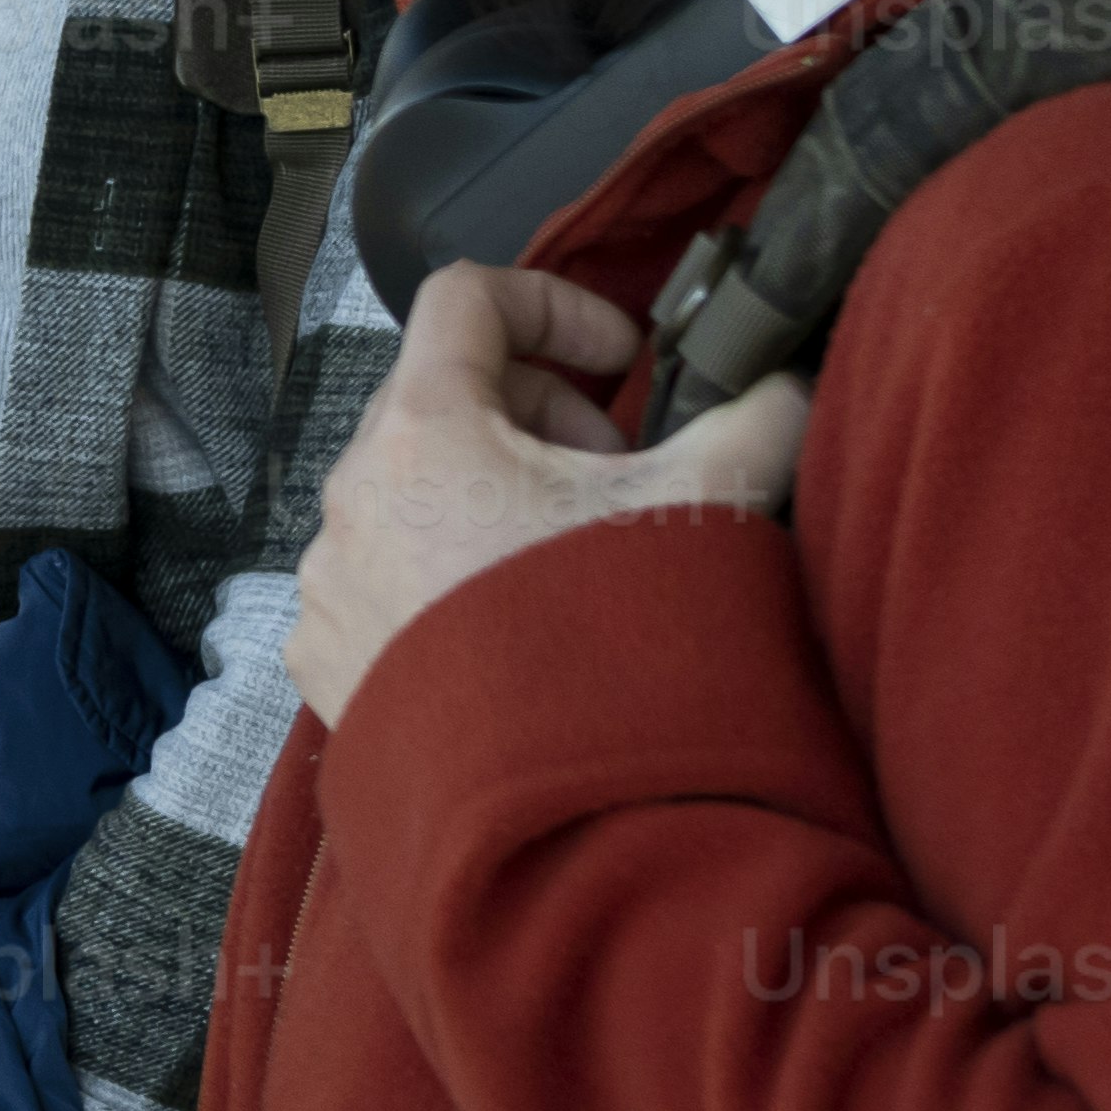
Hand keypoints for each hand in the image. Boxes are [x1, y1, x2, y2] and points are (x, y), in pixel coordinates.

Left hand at [287, 257, 806, 728]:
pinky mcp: (327, 659)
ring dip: (494, 498)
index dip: (557, 304)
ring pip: (411, 492)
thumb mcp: (708, 509)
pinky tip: (517, 632)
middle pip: (440, 395)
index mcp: (425, 430)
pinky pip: (383, 578)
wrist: (562, 814)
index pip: (466, 297)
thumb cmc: (618, 646)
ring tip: (570, 562)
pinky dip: (448, 576)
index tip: (623, 360)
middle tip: (615, 473)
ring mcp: (329, 582)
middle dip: (540, 415)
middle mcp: (352, 496)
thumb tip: (783, 388)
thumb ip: (754, 422)